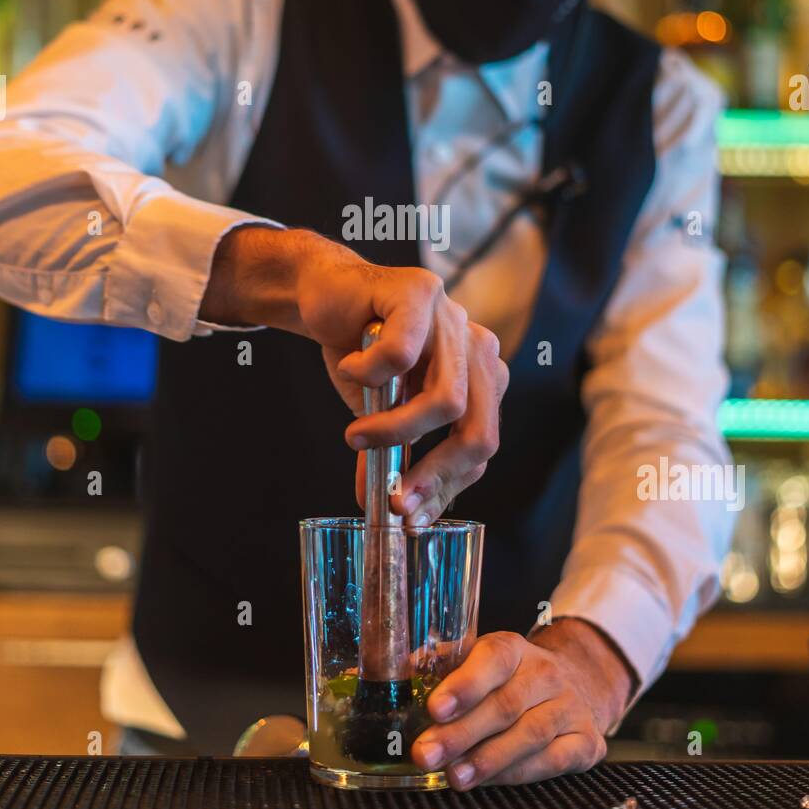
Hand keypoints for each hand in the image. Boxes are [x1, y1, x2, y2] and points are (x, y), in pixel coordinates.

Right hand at [201, 225, 508, 525]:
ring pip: (446, 400)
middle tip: (393, 497)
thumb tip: (387, 511)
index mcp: (481, 379)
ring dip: (393, 430)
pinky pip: (401, 355)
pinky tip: (348, 367)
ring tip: (356, 435)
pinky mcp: (421, 291)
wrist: (326, 295)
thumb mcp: (380, 415)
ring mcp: (454, 317)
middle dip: (434, 474)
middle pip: (480, 430)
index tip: (409, 517)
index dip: (446, 487)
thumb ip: (394, 455)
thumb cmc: (361, 354)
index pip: (481, 445)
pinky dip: (367, 374)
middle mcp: (478, 348)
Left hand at [411, 619, 634, 788]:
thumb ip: (444, 665)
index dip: (463, 685)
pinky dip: (518, 774)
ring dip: (488, 759)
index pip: (492, 660)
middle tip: (427, 754)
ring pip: (530, 735)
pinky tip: (489, 781)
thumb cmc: (512, 679)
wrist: (576, 686)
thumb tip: (406, 670)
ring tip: (454, 775)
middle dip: (461, 734)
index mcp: (514, 648)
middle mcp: (546, 674)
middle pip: (505, 705)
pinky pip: (552, 761)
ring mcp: (570, 707)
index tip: (435, 708)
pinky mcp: (586, 741)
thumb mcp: (479, 660)